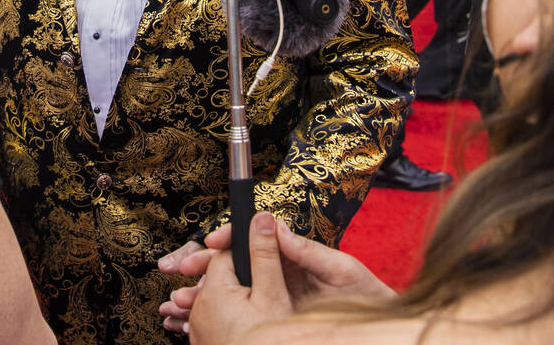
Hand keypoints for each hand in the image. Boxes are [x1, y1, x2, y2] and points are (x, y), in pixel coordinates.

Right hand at [160, 216, 393, 333]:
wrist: (379, 327)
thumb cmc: (367, 296)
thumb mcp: (342, 271)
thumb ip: (308, 251)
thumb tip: (275, 225)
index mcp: (291, 253)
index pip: (251, 238)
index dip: (227, 238)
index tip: (211, 244)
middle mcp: (276, 270)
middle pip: (230, 262)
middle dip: (199, 264)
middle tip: (175, 269)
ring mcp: (271, 293)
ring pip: (225, 289)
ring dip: (197, 294)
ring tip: (174, 304)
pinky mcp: (269, 314)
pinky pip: (234, 312)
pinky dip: (207, 315)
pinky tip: (184, 320)